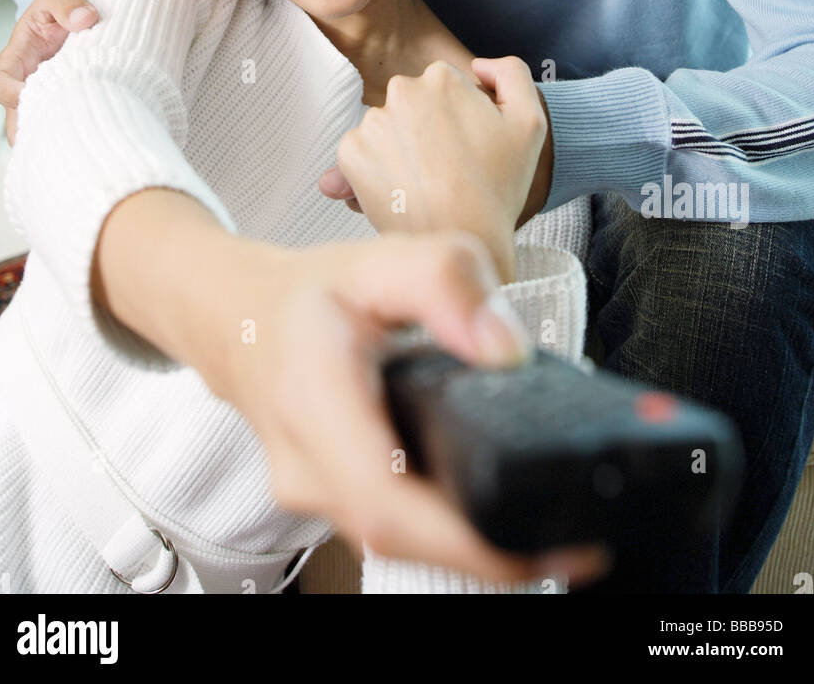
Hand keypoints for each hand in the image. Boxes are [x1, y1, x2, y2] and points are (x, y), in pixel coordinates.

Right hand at [0, 0, 98, 144]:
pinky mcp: (69, 110)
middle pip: (16, 124)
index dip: (9, 94)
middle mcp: (26, 87)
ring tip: (90, 131)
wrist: (82, 19)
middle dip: (38, 130)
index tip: (32, 93)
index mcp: (16, 60)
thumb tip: (85, 19)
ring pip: (42, 135)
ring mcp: (47, 102)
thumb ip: (65, 1)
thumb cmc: (61, 7)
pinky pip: (69, 133)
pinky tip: (107, 128)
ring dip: (63, 137)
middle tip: (71, 125)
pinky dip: (84, 134)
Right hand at [209, 226, 608, 587]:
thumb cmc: (307, 292)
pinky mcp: (332, 502)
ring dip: (470, 547)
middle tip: (575, 545)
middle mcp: (309, 467)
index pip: (389, 503)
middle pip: (403, 539)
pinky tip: (492, 511)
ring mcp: (314, 495)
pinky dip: (445, 530)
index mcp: (317, 403)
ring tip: (549, 533)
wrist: (238, 317)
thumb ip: (448, 281)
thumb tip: (505, 347)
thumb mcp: (380, 258)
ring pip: (398, 543)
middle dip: (492, 555)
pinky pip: (393, 529)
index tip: (545, 547)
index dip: (469, 542)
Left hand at [327, 57, 548, 283]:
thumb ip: (510, 74)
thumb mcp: (530, 121)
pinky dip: (374, 171)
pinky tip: (402, 192)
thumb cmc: (499, 187)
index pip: (442, 90)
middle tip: (446, 170)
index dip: (457, 120)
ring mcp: (372, 123)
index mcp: (441, 77)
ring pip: (386, 131)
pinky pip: (361, 156)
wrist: (464, 240)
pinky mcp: (350, 154)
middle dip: (424, 131)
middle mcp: (401, 91)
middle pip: (411, 107)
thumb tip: (478, 65)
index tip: (465, 149)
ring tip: (425, 185)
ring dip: (399, 151)